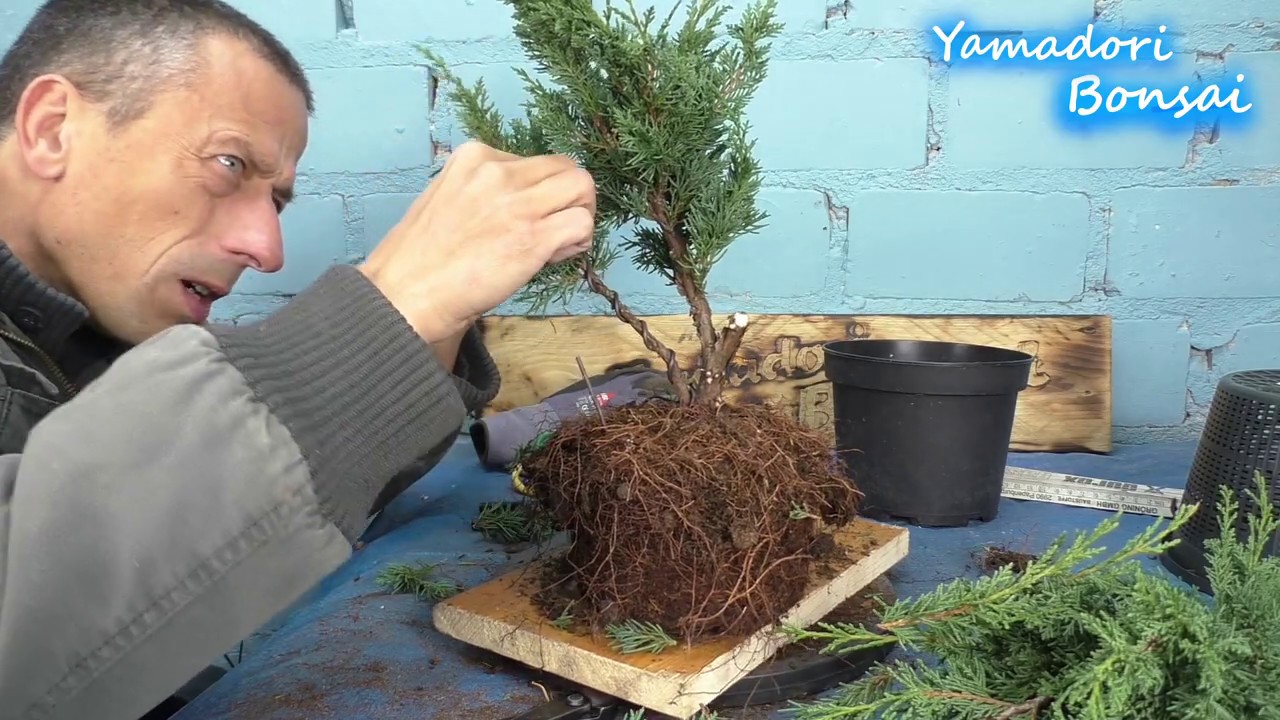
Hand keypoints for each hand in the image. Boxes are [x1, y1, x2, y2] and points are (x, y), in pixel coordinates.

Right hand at [360, 140, 595, 341]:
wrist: (405, 294)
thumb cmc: (419, 260)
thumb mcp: (446, 200)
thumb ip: (484, 192)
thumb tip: (523, 204)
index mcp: (474, 156)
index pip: (534, 161)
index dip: (540, 192)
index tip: (527, 219)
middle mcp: (498, 170)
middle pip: (566, 167)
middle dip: (569, 198)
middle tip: (556, 229)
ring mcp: (518, 201)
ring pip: (583, 187)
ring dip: (580, 214)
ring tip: (560, 242)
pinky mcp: (534, 235)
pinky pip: (582, 224)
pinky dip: (578, 241)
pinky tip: (554, 258)